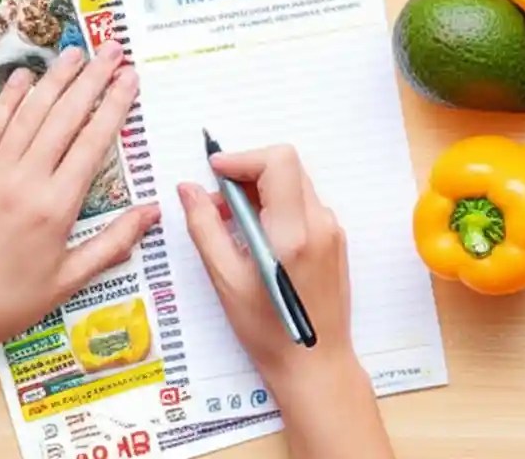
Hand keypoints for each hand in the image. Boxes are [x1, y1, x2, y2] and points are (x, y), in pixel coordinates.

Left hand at [0, 41, 159, 355]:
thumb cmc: (7, 302)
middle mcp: (24, 181)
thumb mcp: (69, 279)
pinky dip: (8, 99)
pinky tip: (24, 78)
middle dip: (91, 80)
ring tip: (75, 53)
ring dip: (54, 79)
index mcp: (55, 208)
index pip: (92, 142)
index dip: (114, 105)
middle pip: (64, 117)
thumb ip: (113, 242)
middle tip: (110, 51)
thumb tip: (152, 212)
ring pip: (28, 113)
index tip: (129, 78)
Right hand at [177, 145, 358, 393]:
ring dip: (260, 191)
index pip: (276, 162)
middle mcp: (320, 224)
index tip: (214, 171)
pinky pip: (303, 206)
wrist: (315, 364)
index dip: (241, 159)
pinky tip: (257, 238)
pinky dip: (277, 208)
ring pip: (294, 185)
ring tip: (232, 224)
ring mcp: (332, 231)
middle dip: (247, 173)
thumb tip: (189, 189)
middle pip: (286, 167)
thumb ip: (205, 227)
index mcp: (293, 232)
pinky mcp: (335, 241)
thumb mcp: (226, 279)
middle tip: (217, 200)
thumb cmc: (268, 332)